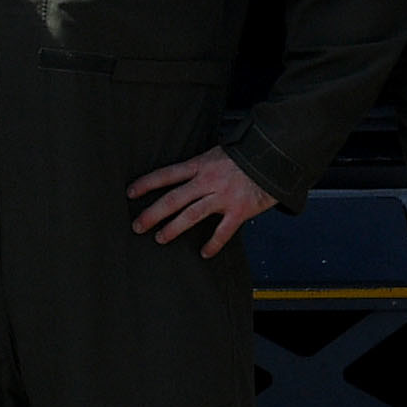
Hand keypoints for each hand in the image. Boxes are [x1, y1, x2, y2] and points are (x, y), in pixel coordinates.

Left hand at [127, 149, 278, 255]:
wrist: (275, 156)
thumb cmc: (247, 155)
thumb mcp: (218, 153)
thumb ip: (201, 167)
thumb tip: (184, 177)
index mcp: (201, 165)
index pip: (167, 174)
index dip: (147, 183)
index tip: (131, 193)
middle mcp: (208, 181)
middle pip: (173, 198)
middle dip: (153, 213)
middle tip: (137, 225)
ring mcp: (223, 196)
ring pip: (191, 215)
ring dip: (173, 228)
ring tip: (160, 238)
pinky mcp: (239, 210)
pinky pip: (223, 231)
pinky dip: (213, 244)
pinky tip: (204, 253)